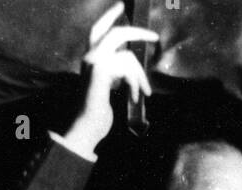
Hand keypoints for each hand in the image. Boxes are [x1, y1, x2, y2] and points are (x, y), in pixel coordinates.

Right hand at [62, 3, 157, 154]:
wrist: (87, 127)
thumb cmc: (98, 112)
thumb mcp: (108, 87)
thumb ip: (116, 72)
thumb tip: (132, 64)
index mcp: (90, 58)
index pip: (98, 29)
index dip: (109, 16)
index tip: (121, 5)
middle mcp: (90, 56)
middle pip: (117, 33)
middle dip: (138, 33)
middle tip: (154, 37)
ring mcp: (95, 62)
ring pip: (128, 57)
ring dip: (140, 77)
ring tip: (144, 94)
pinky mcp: (101, 71)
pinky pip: (127, 69)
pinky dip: (135, 84)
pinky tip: (134, 98)